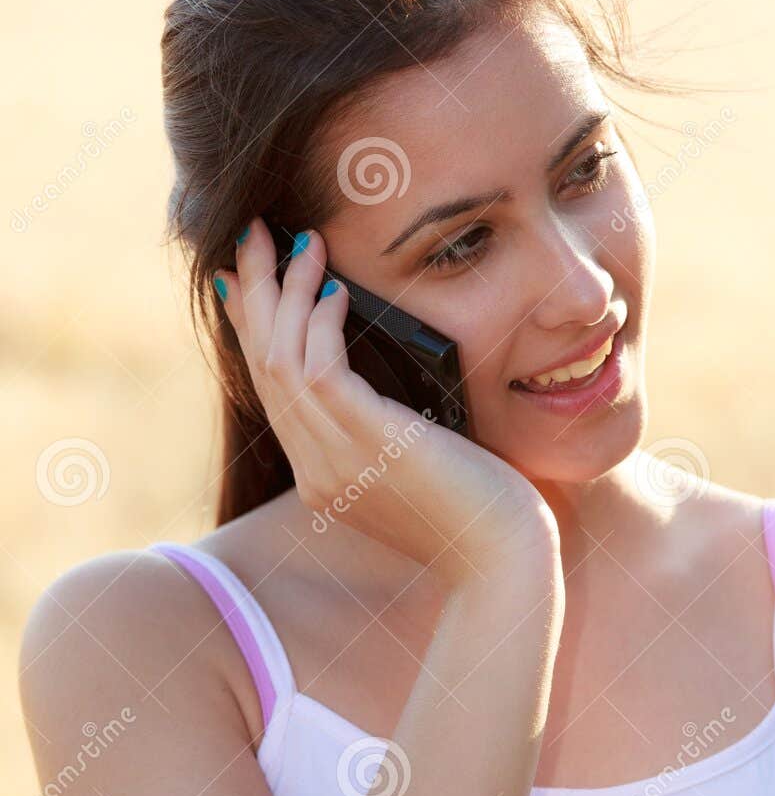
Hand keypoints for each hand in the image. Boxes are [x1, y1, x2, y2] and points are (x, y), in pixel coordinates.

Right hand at [213, 219, 557, 590]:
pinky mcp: (367, 445)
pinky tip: (335, 290)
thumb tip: (392, 377)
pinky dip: (320, 323)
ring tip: (301, 240)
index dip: (255, 327)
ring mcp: (335, 462)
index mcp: (326, 477)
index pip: (272, 391)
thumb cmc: (485, 514)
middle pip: (262, 366)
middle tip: (253, 233)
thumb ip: (395, 427)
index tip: (250, 277)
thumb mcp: (427, 462)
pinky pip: (319, 370)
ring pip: (280, 359)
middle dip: (256, 292)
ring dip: (287, 292)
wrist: (503, 562)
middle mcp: (317, 471)